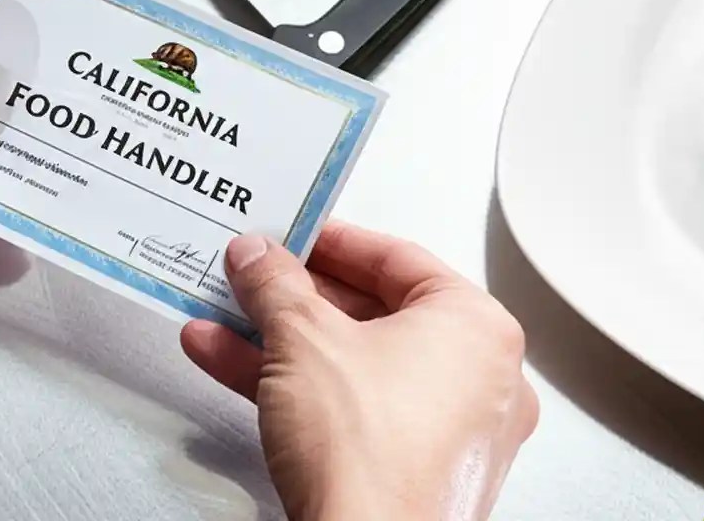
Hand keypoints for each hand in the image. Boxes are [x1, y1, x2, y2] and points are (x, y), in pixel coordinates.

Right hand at [181, 222, 537, 520]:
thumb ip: (276, 284)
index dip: (333, 240)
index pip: (398, 258)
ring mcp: (447, 429)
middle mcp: (477, 376)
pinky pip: (350, 408)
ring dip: (279, 340)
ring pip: (351, 364)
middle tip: (254, 276)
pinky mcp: (413, 469)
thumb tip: (259, 257)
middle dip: (295, 295)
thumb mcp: (303, 339)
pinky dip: (296, 387)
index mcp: (475, 327)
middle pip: (372, 312)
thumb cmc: (369, 453)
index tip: (293, 233)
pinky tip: (233, 366)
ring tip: (225, 317)